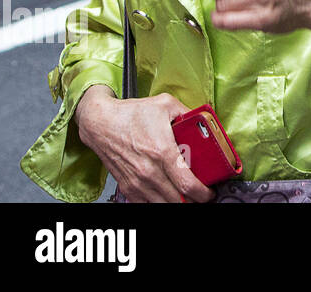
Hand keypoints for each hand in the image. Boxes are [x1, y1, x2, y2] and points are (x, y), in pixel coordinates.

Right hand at [75, 86, 213, 202]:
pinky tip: (167, 196)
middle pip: (178, 200)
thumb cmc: (130, 114)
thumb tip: (204, 119)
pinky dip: (159, 203)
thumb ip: (189, 112)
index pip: (187, 184)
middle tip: (202, 194)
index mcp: (162, 152)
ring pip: (163, 205)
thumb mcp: (166, 104)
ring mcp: (137, 182)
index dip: (203, 193)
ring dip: (178, 202)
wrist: (100, 123)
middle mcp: (149, 171)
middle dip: (194, 199)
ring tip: (187, 195)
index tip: (210, 192)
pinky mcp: (127, 186)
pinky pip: (146, 205)